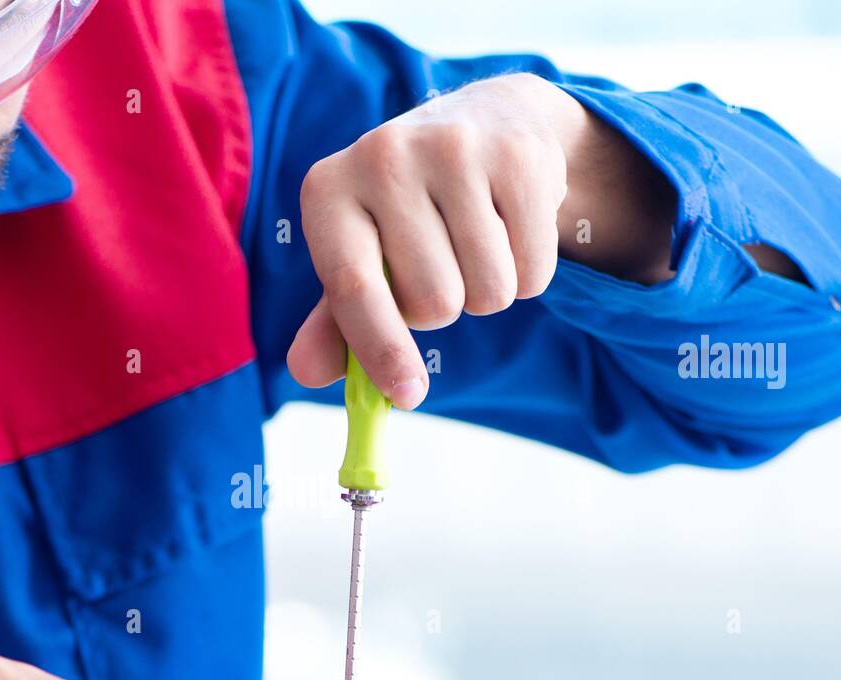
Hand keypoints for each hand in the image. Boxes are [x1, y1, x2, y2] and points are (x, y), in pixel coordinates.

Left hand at [289, 72, 673, 407]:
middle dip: (444, 307)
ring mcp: (452, 148)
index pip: (354, 289)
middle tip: (441, 261)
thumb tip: (306, 373)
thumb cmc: (407, 213)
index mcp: (327, 191)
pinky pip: (534, 271)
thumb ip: (334, 323)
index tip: (408, 396)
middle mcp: (382, 158)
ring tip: (475, 240)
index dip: (381, 350)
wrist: (487, 123)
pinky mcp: (517, 155)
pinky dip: (529, 272)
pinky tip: (509, 226)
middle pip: (433, 304)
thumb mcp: (361, 257)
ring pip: (489, 292)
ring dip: (488, 292)